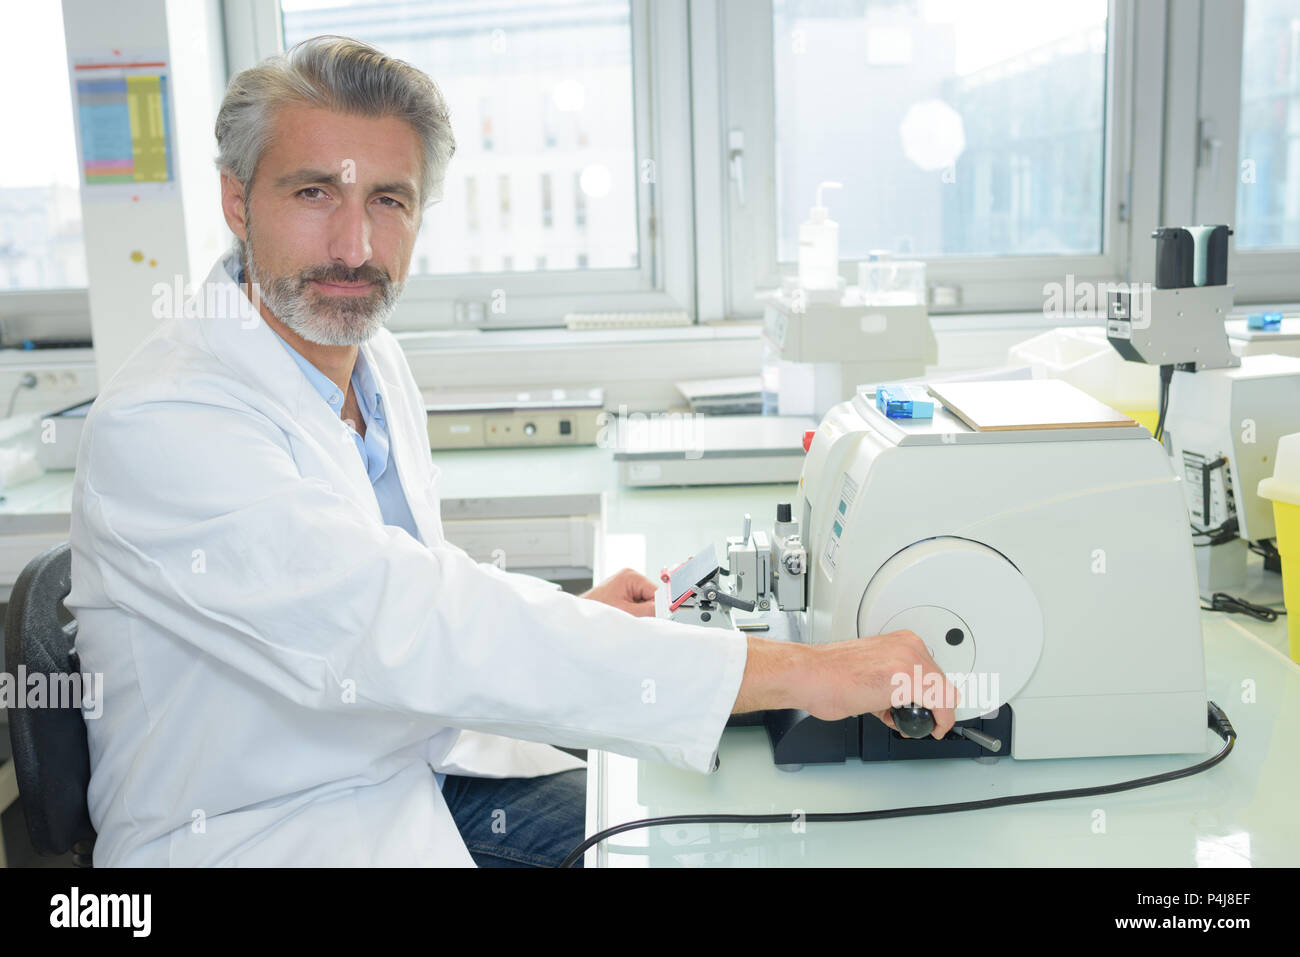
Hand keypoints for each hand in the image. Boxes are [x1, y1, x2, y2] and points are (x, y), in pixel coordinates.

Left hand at [580, 567, 658, 616]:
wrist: (579, 619)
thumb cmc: (595, 611)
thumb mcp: (627, 612)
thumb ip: (649, 610)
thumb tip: (668, 609)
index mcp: (631, 576)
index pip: (657, 592)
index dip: (660, 607)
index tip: (661, 618)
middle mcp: (630, 578)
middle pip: (652, 598)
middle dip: (648, 611)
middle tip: (635, 620)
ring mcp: (626, 586)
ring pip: (646, 604)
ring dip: (640, 614)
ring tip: (626, 618)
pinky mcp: (623, 595)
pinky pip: (638, 606)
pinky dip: (635, 615)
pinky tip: (624, 618)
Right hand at [733, 630, 957, 739]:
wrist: (810, 677)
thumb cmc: (828, 677)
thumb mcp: (870, 673)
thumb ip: (891, 683)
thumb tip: (900, 702)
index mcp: (899, 642)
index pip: (933, 672)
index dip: (932, 698)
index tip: (928, 711)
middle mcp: (907, 646)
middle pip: (942, 683)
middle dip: (933, 708)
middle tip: (919, 722)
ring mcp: (909, 660)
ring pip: (946, 694)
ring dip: (935, 715)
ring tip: (913, 725)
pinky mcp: (908, 678)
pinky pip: (942, 704)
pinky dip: (942, 721)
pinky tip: (933, 729)